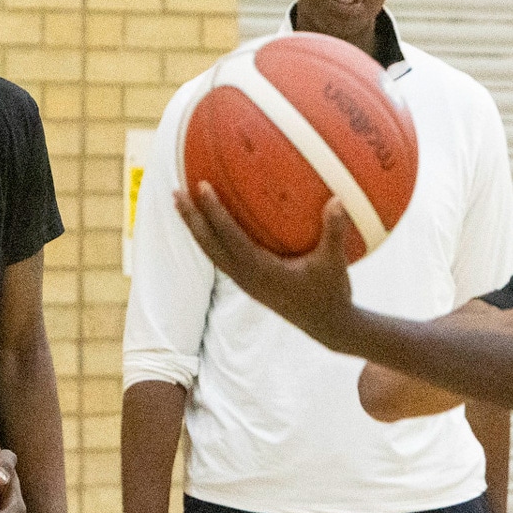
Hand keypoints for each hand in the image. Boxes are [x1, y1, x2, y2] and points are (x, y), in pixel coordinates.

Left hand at [175, 184, 357, 349]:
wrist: (327, 326)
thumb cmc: (331, 293)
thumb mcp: (334, 262)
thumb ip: (334, 231)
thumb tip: (337, 199)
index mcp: (261, 271)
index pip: (230, 237)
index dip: (214, 212)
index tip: (201, 187)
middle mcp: (247, 277)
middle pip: (209, 245)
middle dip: (191, 219)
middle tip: (175, 192)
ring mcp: (246, 282)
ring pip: (212, 252)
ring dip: (195, 229)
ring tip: (182, 205)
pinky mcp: (249, 284)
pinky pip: (222, 257)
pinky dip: (210, 238)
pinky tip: (208, 225)